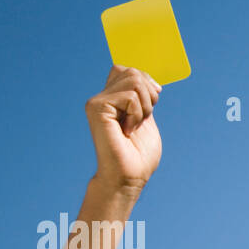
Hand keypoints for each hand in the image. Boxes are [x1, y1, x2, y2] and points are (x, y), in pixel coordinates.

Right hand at [84, 64, 162, 195]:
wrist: (129, 178)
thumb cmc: (139, 155)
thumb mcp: (146, 119)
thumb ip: (144, 98)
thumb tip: (150, 81)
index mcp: (112, 99)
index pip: (128, 70)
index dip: (146, 83)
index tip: (152, 106)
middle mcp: (101, 98)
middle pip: (133, 72)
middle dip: (150, 95)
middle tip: (143, 120)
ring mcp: (97, 102)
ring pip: (134, 80)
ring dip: (146, 106)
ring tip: (135, 126)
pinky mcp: (97, 108)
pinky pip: (130, 96)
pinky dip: (138, 115)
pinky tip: (128, 131)